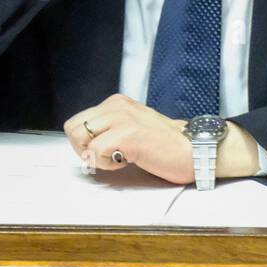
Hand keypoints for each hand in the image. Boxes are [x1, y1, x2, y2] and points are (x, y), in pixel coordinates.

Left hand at [65, 94, 193, 183]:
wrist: (194, 150)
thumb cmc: (165, 145)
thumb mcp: (132, 126)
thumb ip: (111, 128)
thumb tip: (85, 142)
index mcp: (116, 103)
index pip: (76, 121)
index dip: (83, 142)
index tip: (105, 151)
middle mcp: (116, 106)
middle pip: (72, 129)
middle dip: (83, 149)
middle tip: (107, 157)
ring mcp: (122, 119)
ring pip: (80, 139)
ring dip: (95, 156)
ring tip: (119, 159)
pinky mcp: (128, 135)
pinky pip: (96, 152)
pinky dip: (106, 164)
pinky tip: (127, 162)